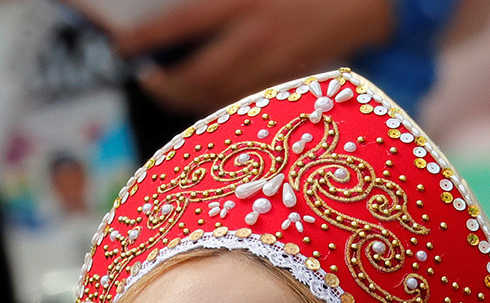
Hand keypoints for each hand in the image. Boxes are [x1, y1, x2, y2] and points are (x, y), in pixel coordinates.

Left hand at [104, 0, 394, 114]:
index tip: (123, 48)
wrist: (366, 0)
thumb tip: (181, 16)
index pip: (179, 26)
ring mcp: (275, 67)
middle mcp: (256, 39)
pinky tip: (209, 99)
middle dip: (166, 87)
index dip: (145, 39)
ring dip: (189, 101)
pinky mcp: (291, 85)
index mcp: (243, 2)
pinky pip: (246, 104)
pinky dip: (221, 105)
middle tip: (146, 83)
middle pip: (197, 77)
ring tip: (170, 94)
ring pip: (220, 98)